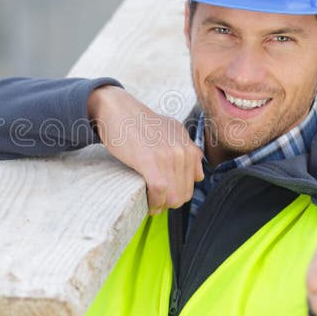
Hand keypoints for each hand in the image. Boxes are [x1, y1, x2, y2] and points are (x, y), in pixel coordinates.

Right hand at [88, 85, 203, 214]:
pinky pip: (159, 191)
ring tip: (150, 203)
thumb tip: (198, 173)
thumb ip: (187, 150)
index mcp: (188, 146)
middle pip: (184, 193)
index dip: (180, 192)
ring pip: (172, 196)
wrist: (118, 110)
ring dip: (160, 205)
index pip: (194, 182)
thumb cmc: (140, 123)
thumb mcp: (171, 130)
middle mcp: (182, 151)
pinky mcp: (150, 161)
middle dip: (170, 202)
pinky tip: (147, 203)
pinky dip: (153, 202)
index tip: (167, 195)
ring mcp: (168, 156)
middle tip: (156, 201)